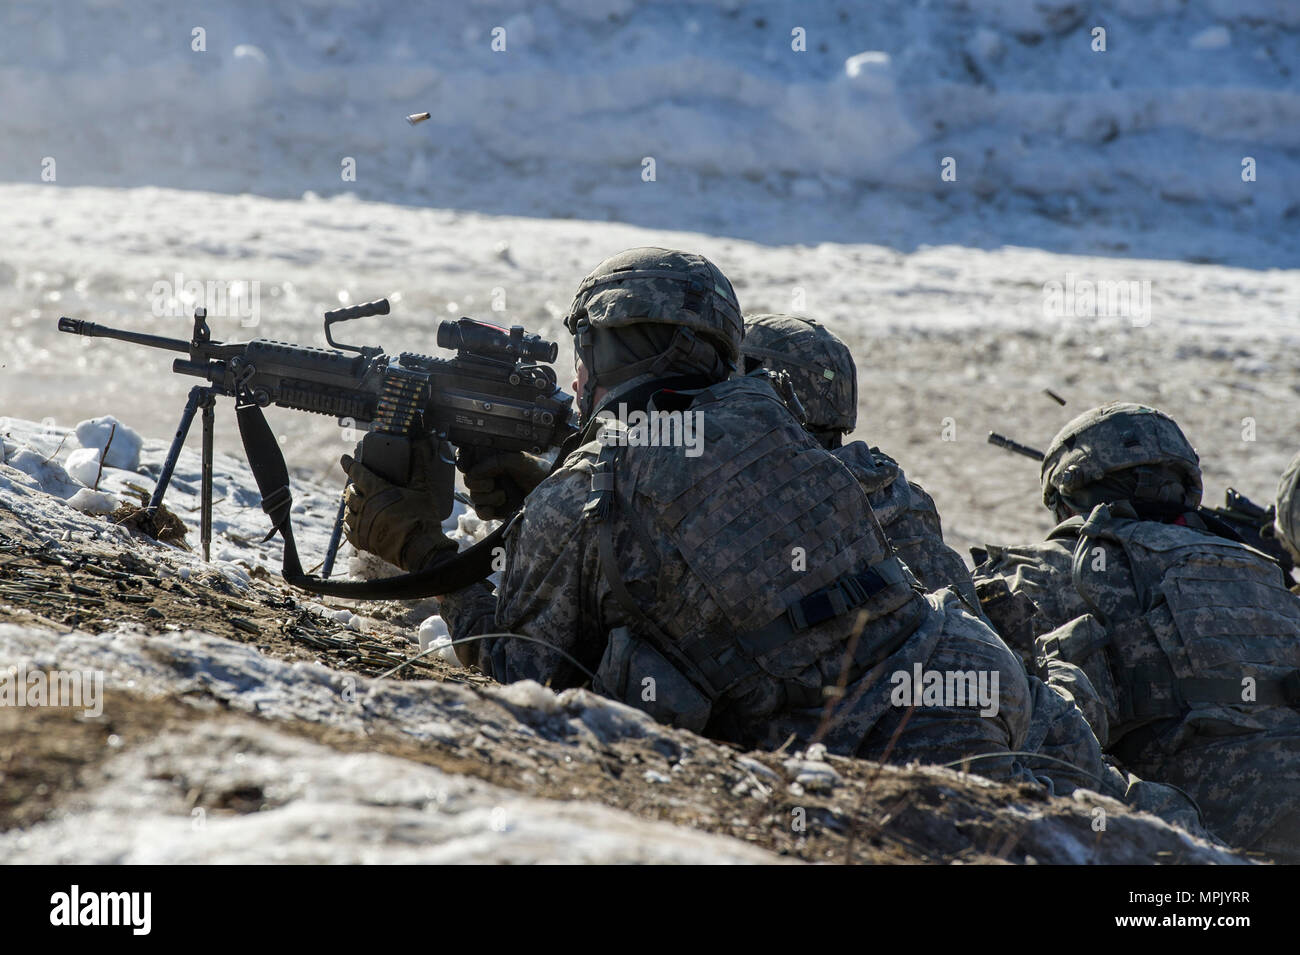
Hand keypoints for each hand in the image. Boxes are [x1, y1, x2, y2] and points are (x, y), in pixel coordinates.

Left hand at [340, 438, 456, 571]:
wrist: (420, 547)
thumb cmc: (422, 516)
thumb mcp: (422, 489)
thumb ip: (418, 465)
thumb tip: (421, 445)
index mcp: (377, 490)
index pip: (357, 472)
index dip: (349, 464)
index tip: (345, 459)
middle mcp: (365, 506)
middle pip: (350, 492)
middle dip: (353, 487)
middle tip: (358, 486)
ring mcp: (362, 524)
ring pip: (347, 510)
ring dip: (351, 505)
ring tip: (357, 504)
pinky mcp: (362, 540)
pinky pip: (348, 530)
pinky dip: (349, 524)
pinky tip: (354, 521)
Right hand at [457, 448, 549, 519]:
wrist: (550, 494)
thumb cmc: (538, 472)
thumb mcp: (520, 460)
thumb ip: (496, 461)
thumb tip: (474, 472)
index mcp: (492, 459)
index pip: (468, 457)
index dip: (464, 461)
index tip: (469, 467)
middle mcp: (489, 475)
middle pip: (469, 480)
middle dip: (480, 483)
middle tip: (493, 482)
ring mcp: (490, 493)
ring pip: (474, 496)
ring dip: (489, 497)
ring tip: (504, 495)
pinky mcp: (494, 509)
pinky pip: (480, 511)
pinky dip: (486, 510)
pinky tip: (496, 507)